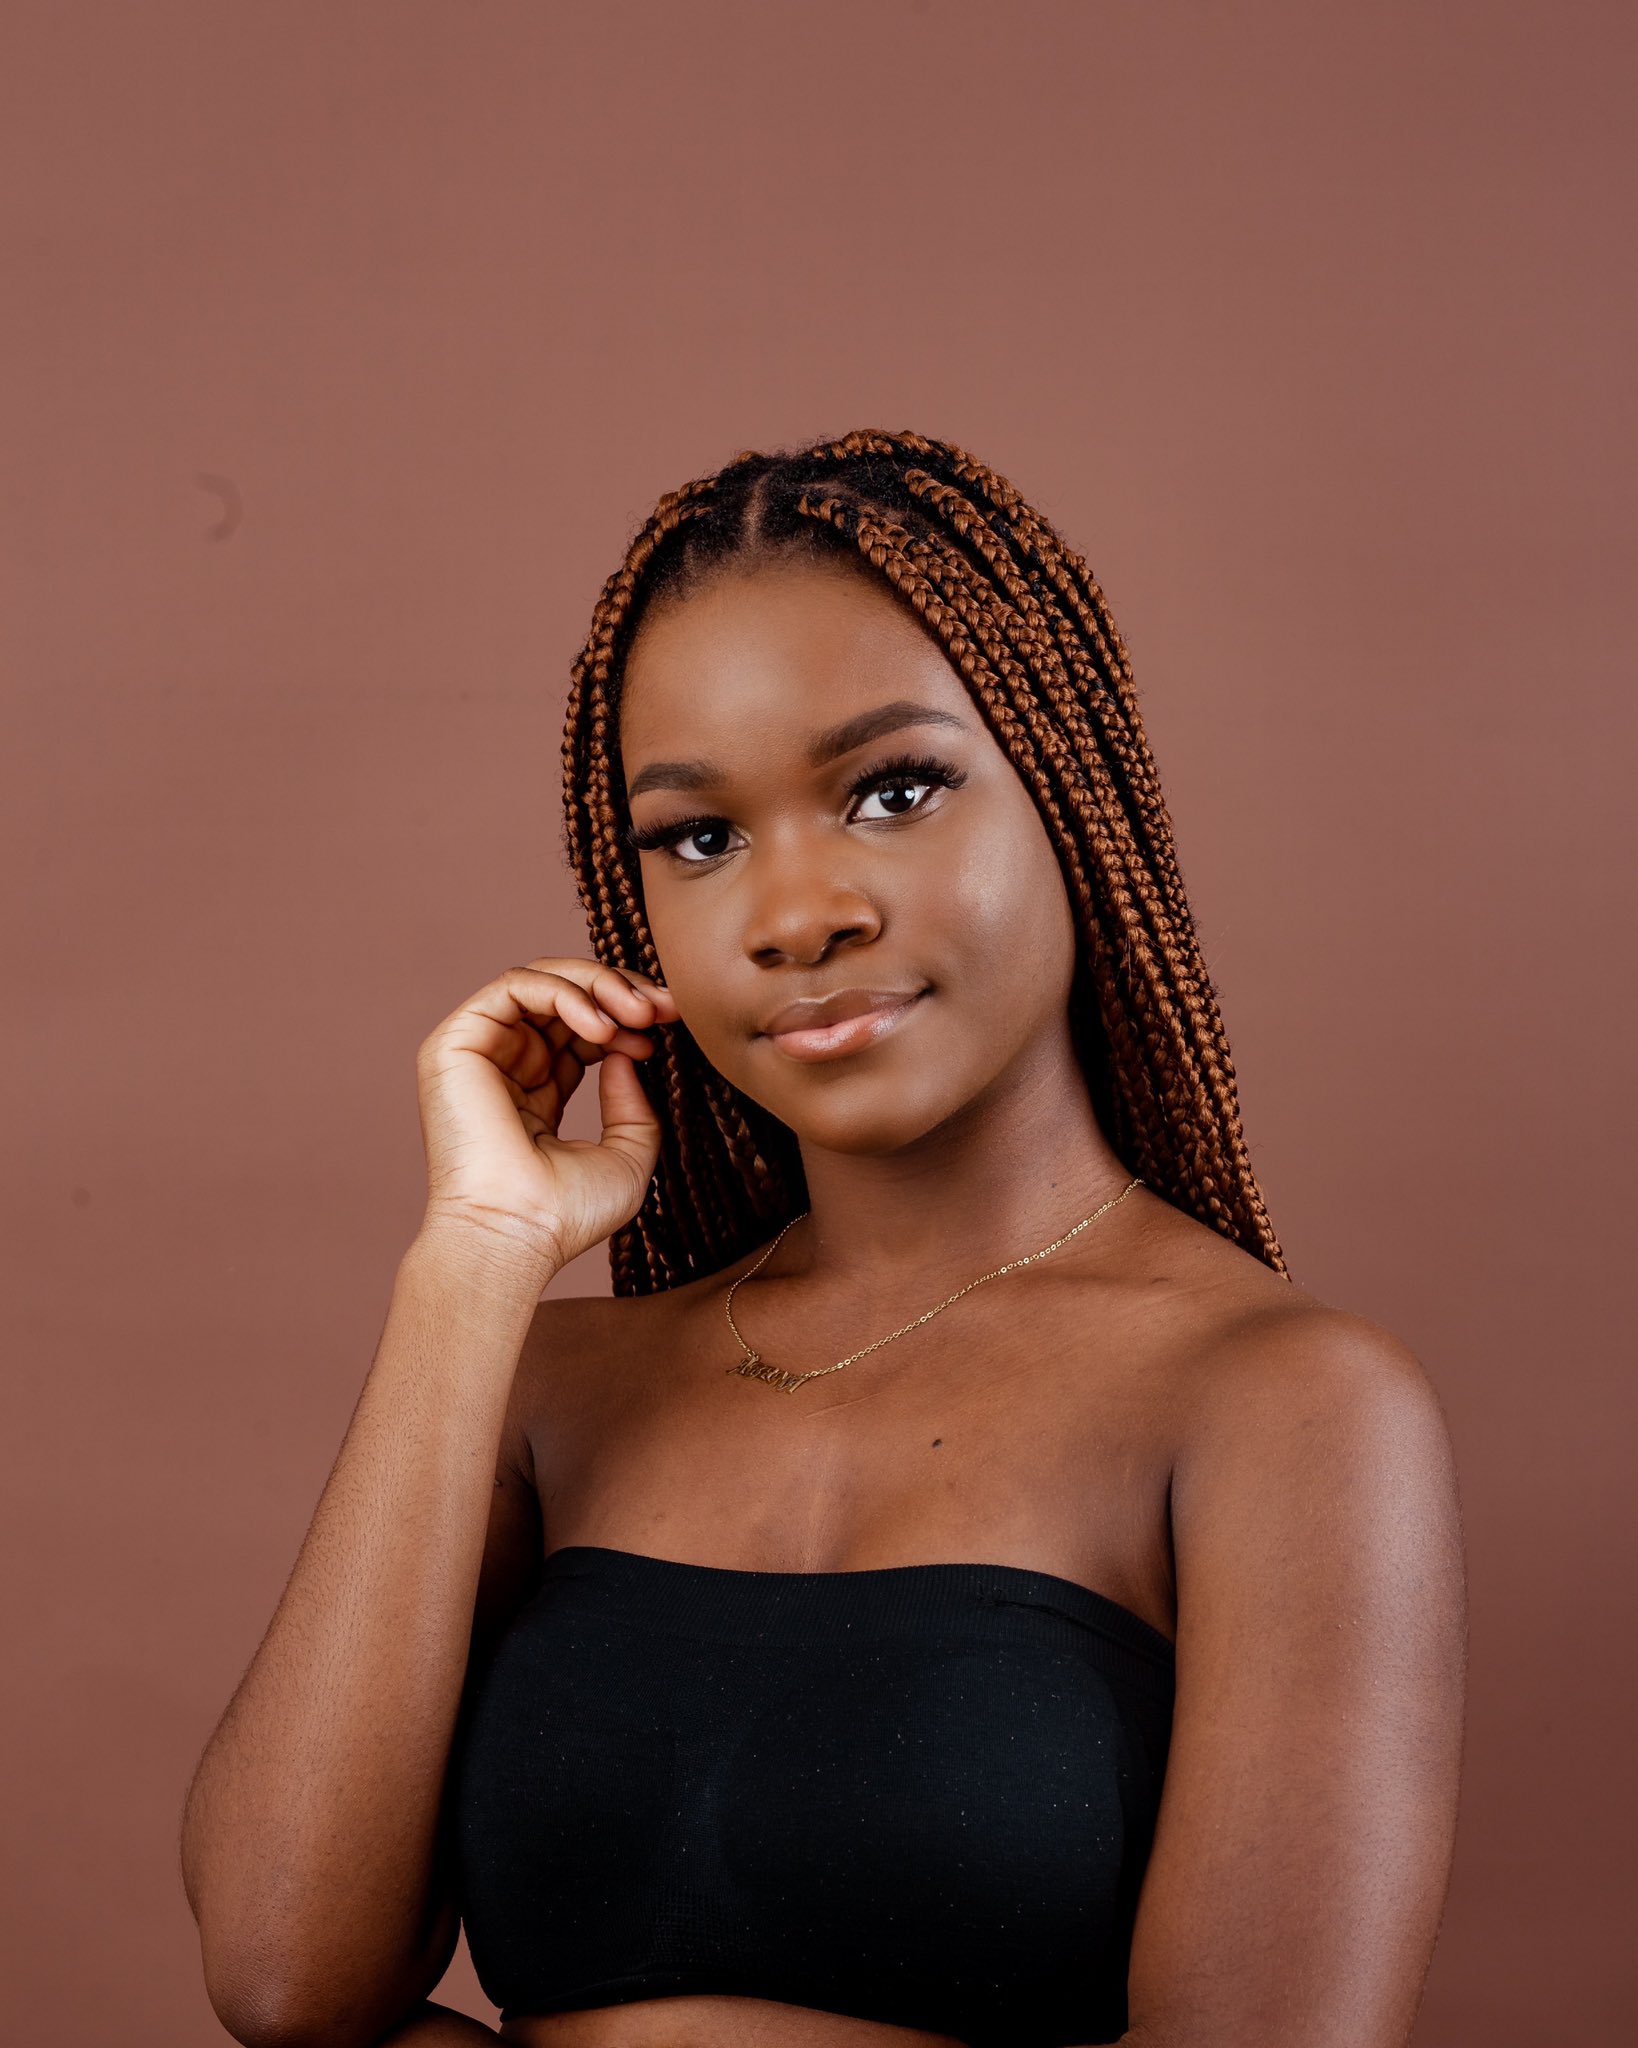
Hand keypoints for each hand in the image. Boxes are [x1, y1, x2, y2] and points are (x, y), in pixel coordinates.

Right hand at [413, 954, 680, 1270]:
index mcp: (537, 1092)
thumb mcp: (628, 1155)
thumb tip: (626, 1052)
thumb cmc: (565, 1214)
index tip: (673, 1026)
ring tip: (640, 1015)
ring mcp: (479, 1052)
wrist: (515, 1236)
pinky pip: (514, 987)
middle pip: (565, 995)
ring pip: (541, 980)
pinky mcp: (456, 1043)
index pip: (584, 1027)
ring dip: (598, 985)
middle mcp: (506, 1066)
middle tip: (665, 1008)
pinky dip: (564, 993)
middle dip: (621, 990)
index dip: (630, 1016)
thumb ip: (633, 1105)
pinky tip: (602, 1027)